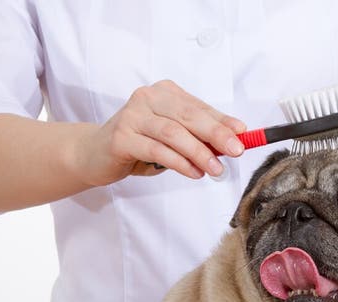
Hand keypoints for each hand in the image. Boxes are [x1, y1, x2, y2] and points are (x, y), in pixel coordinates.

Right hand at [72, 79, 246, 184]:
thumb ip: (197, 137)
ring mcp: (132, 116)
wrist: (94, 154)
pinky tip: (193, 173)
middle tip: (236, 151)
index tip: (243, 134)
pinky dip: (179, 162)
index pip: (199, 107)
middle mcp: (148, 98)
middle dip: (216, 134)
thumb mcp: (171, 138)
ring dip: (199, 153)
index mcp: (164, 93)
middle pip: (189, 116)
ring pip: (174, 133)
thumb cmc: (138, 145)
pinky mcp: (121, 137)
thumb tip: (231, 144)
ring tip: (216, 170)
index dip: (223, 121)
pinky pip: (157, 150)